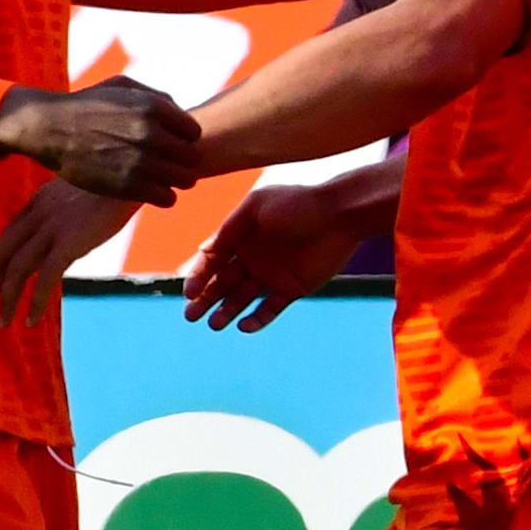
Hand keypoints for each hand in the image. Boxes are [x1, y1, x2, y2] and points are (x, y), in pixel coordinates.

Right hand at [0, 76, 201, 203]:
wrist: (48, 128)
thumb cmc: (86, 105)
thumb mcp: (122, 87)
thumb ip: (157, 98)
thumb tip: (182, 117)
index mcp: (153, 106)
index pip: (194, 132)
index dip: (184, 138)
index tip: (170, 143)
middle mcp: (151, 133)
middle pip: (192, 157)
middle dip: (182, 161)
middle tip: (166, 163)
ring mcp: (141, 161)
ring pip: (184, 180)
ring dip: (175, 180)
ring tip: (159, 177)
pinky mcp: (128, 186)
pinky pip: (167, 198)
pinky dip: (162, 196)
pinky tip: (149, 189)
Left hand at [0, 178, 138, 324]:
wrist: (134, 175)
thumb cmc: (115, 186)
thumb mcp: (80, 194)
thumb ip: (65, 213)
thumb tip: (64, 237)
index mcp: (38, 202)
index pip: (7, 238)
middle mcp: (39, 214)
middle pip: (1, 253)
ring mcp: (53, 228)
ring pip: (17, 269)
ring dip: (7, 299)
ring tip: (4, 323)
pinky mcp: (70, 242)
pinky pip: (45, 278)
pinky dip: (36, 302)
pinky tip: (32, 320)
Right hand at [182, 181, 360, 331]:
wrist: (340, 213)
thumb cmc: (298, 203)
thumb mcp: (257, 206)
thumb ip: (230, 228)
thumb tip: (204, 251)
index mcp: (241, 235)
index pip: (212, 260)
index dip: (199, 276)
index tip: (190, 292)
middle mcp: (253, 256)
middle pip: (222, 282)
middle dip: (206, 299)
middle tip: (190, 317)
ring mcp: (272, 274)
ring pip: (242, 298)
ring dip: (226, 311)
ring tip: (214, 325)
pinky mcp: (292, 288)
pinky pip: (269, 309)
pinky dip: (256, 319)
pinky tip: (243, 326)